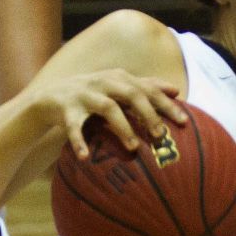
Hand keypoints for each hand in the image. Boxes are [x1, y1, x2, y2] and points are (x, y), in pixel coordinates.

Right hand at [30, 70, 187, 159]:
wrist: (50, 97)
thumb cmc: (92, 95)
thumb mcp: (118, 88)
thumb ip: (145, 87)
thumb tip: (176, 90)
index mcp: (118, 78)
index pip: (147, 88)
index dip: (166, 104)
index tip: (185, 122)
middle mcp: (103, 82)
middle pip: (131, 93)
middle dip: (148, 113)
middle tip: (161, 135)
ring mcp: (84, 95)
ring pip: (107, 108)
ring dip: (122, 127)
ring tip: (133, 147)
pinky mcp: (66, 110)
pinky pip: (73, 127)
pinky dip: (78, 141)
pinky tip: (85, 157)